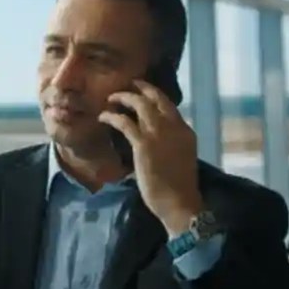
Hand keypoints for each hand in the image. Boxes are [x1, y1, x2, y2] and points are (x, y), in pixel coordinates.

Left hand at [98, 80, 202, 235]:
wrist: (180, 202)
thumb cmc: (179, 187)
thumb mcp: (180, 157)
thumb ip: (171, 142)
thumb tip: (155, 138)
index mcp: (185, 131)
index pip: (169, 105)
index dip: (155, 95)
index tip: (143, 91)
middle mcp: (174, 127)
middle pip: (156, 98)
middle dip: (141, 88)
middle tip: (128, 85)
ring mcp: (159, 134)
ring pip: (140, 104)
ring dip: (123, 98)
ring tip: (111, 98)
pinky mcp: (143, 143)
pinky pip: (124, 122)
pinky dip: (112, 117)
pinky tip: (103, 117)